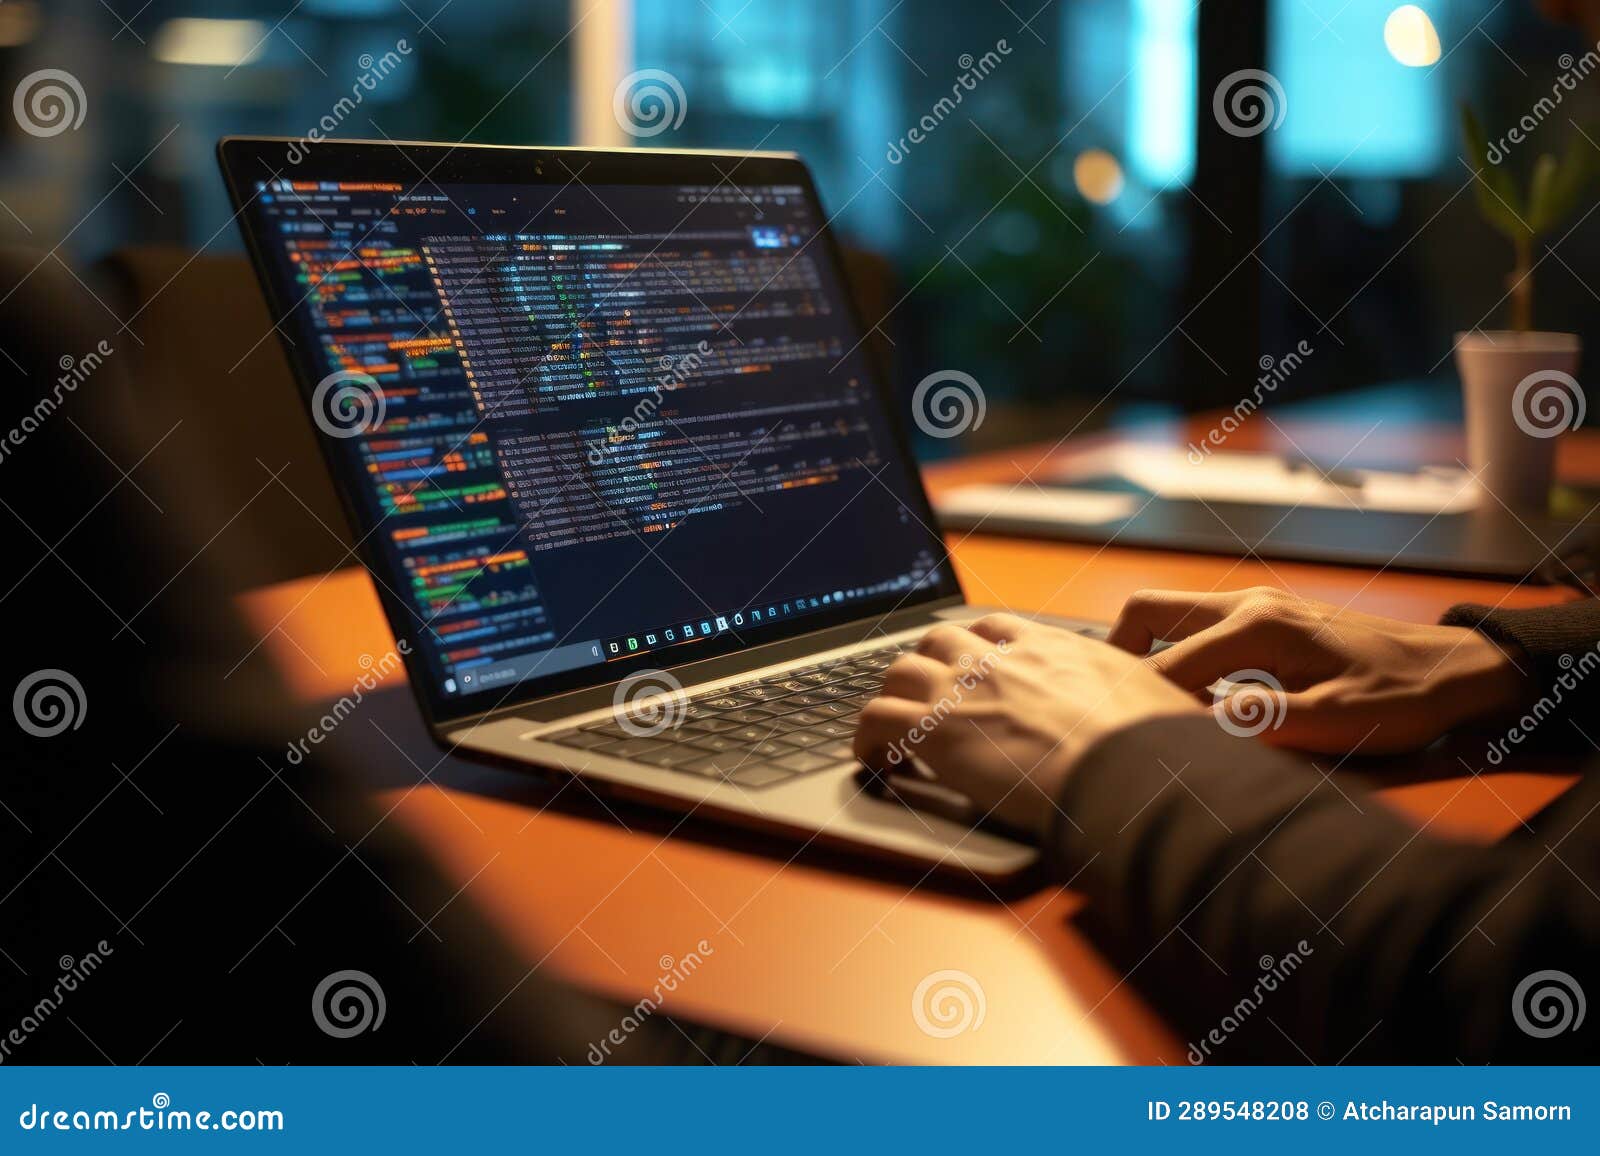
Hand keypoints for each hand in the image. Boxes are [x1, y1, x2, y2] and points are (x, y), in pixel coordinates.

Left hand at [853, 614, 1200, 837]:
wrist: (1131, 778)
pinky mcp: (932, 730)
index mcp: (1058, 649)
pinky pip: (873, 721)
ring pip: (898, 669)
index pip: (1000, 628)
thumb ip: (1157, 704)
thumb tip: (1210, 718)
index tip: (976, 667)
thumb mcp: (1167, 711)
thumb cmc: (1159, 755)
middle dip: (930, 663)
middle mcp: (1004, 658)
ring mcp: (963, 690)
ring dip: (893, 694)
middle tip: (928, 696)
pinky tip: (872, 758)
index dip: (980, 647)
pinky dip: (865, 738)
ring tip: (894, 725)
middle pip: (942, 639)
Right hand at [1108, 586, 1535, 753]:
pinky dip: (1178, 659)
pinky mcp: (1267, 620)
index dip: (1136, 704)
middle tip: (1111, 709)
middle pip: (1147, 612)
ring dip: (1148, 658)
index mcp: (1255, 627)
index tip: (1112, 739)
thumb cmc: (1400, 700)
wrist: (1452, 671)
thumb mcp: (1335, 721)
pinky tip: (1192, 706)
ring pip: (1170, 616)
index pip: (1166, 665)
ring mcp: (1256, 607)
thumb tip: (1197, 727)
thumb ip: (1263, 721)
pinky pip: (1198, 629)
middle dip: (1117, 658)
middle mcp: (1247, 605)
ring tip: (1144, 713)